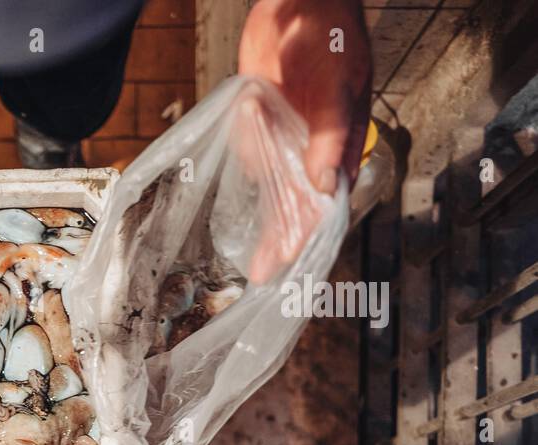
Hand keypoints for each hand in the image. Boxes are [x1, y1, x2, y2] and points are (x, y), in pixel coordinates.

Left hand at [237, 0, 370, 280]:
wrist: (296, 2)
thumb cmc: (330, 37)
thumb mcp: (337, 85)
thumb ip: (331, 135)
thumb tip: (324, 186)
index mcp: (341, 149)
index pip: (329, 206)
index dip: (313, 240)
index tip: (297, 271)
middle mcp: (315, 153)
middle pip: (301, 210)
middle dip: (285, 245)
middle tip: (264, 280)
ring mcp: (286, 144)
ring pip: (277, 197)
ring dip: (266, 230)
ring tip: (254, 269)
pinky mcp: (260, 129)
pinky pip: (254, 167)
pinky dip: (249, 196)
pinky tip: (240, 227)